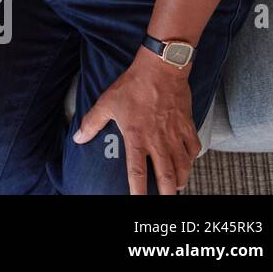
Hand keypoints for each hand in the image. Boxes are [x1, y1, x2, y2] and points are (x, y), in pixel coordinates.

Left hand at [72, 48, 198, 194]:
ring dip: (181, 178)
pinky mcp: (188, 126)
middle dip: (167, 192)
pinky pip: (194, 148)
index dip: (138, 190)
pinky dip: (192, 158)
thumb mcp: (106, 103)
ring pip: (183, 165)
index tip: (138, 202)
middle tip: (166, 200)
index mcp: (137, 137)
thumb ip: (91, 123)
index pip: (137, 172)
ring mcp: (175, 134)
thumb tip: (77, 137)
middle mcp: (158, 141)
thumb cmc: (132, 86)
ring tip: (178, 186)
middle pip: (167, 175)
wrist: (160, 69)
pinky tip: (188, 161)